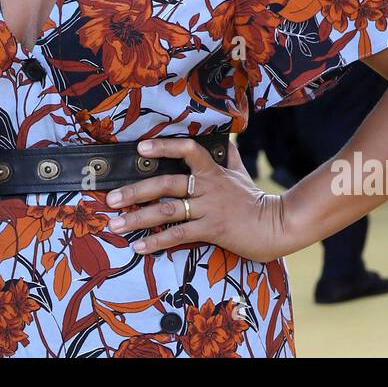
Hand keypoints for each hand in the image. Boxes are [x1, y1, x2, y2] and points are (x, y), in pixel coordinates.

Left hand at [104, 136, 291, 262]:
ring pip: (167, 211)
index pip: (188, 150)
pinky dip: (156, 242)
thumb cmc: (255, 199)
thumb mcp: (241, 173)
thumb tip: (224, 140)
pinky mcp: (212, 230)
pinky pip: (179, 235)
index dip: (164, 147)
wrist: (276, 225)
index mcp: (213, 171)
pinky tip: (139, 246)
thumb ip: (228, 156)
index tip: (141, 148)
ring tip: (116, 224)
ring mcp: (209, 209)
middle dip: (135, 191)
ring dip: (138, 218)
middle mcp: (208, 187)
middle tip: (111, 198)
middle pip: (166, 184)